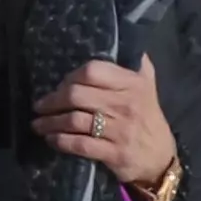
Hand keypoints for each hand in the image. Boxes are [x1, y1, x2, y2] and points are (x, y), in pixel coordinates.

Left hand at [32, 51, 175, 184]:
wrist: (161, 160)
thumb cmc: (148, 120)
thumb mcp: (148, 88)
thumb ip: (137, 65)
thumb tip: (127, 41)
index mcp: (132, 84)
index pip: (93, 71)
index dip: (70, 77)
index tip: (60, 86)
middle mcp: (125, 105)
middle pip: (77, 95)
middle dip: (53, 101)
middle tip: (40, 106)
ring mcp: (119, 130)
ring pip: (74, 120)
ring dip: (50, 122)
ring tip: (38, 124)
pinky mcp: (114, 153)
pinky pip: (80, 144)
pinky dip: (61, 141)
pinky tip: (52, 140)